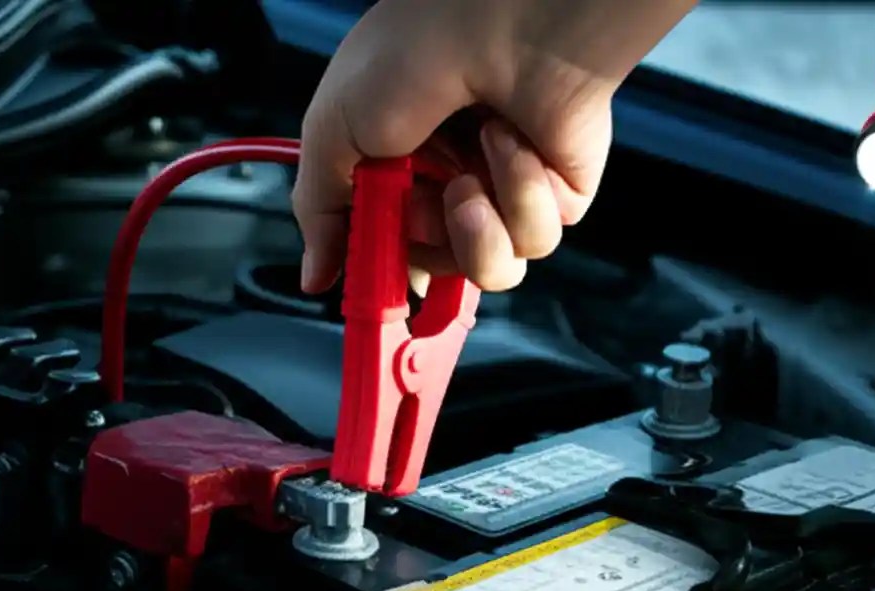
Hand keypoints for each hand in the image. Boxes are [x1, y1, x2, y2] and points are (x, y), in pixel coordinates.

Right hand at [292, 0, 697, 294]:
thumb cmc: (411, 56)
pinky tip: (510, 143)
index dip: (379, 267)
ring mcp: (506, 189)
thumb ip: (320, 212)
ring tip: (469, 179)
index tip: (369, 281)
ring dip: (473, 232)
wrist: (500, 23)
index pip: (386, 242)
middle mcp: (452, 177)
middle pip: (434, 265)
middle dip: (423, 240)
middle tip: (421, 197)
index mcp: (396, 161)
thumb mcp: (333, 134)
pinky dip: (519, 197)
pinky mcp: (559, 195)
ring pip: (488, 270)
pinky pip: (534, 242)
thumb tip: (315, 275)